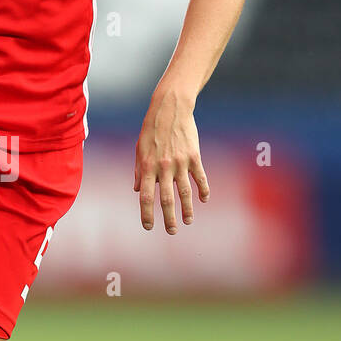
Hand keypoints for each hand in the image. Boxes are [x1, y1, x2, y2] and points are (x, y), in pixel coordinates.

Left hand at [134, 88, 209, 234]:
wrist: (170, 109)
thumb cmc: (151, 130)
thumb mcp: (139, 150)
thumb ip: (138, 171)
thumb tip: (136, 190)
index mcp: (147, 167)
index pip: (145, 196)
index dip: (146, 213)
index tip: (148, 227)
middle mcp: (163, 167)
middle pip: (166, 199)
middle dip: (168, 218)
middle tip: (171, 231)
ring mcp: (180, 162)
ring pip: (185, 192)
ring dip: (187, 209)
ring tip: (188, 221)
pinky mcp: (194, 156)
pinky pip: (200, 177)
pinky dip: (203, 190)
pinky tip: (204, 200)